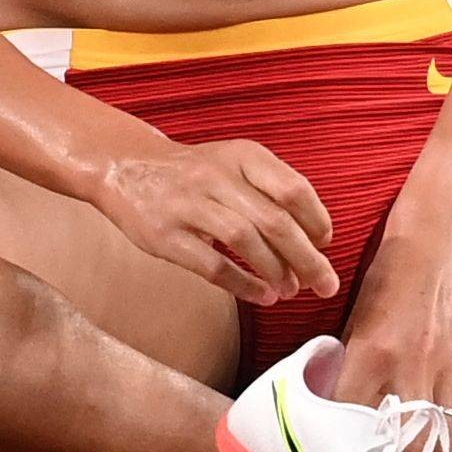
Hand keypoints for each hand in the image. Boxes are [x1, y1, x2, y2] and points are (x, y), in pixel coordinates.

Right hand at [85, 136, 337, 306]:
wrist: (125, 168)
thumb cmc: (194, 174)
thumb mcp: (233, 163)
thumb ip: (270, 191)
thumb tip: (314, 242)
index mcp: (241, 155)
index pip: (293, 189)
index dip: (316, 221)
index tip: (324, 245)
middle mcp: (216, 176)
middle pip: (274, 220)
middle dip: (307, 258)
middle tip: (325, 284)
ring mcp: (188, 205)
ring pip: (244, 240)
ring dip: (275, 271)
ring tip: (290, 290)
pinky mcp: (166, 235)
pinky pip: (213, 264)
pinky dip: (244, 284)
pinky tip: (262, 296)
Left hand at [325, 218, 451, 436]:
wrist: (441, 238)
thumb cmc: (390, 274)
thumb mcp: (358, 318)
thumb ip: (354, 365)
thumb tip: (342, 408)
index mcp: (372, 352)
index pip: (352, 418)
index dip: (344, 442)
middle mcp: (413, 367)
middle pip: (404, 447)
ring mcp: (450, 370)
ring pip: (440, 444)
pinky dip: (451, 443)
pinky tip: (438, 449)